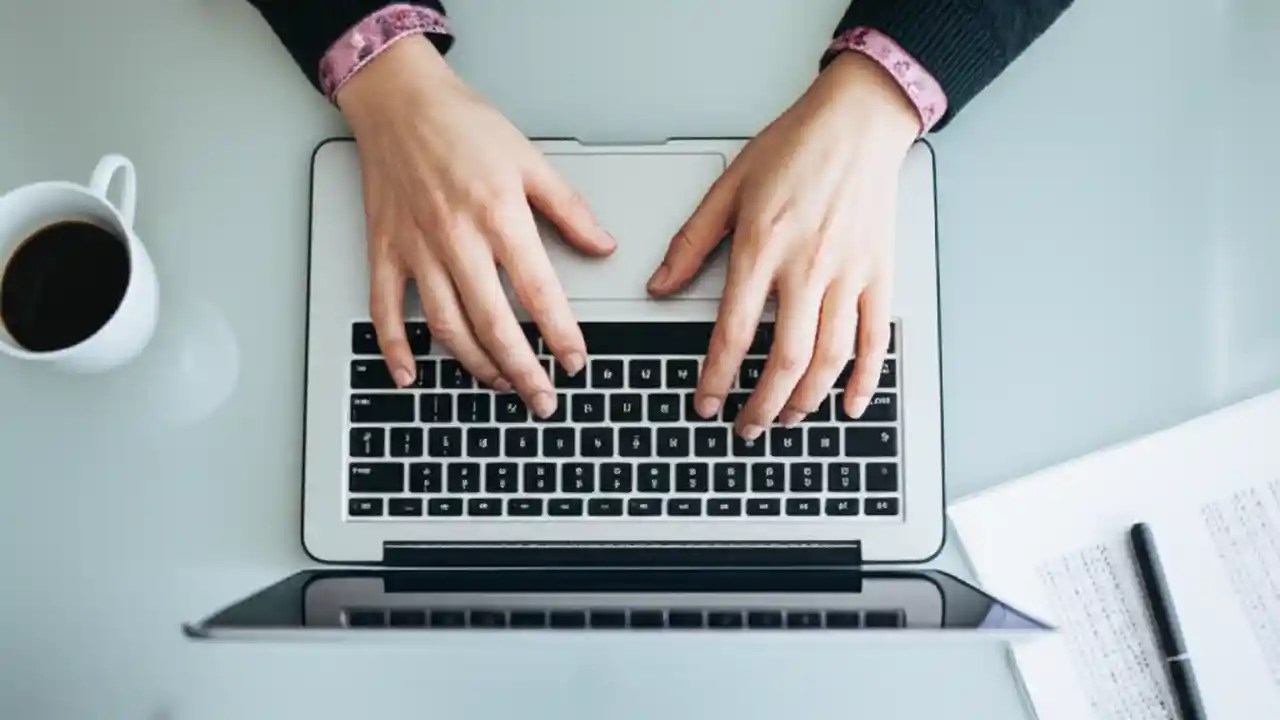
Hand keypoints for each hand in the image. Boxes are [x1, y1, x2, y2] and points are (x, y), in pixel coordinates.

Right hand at [338, 37, 613, 416]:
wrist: (398, 98)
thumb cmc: (462, 124)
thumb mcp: (529, 159)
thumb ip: (569, 209)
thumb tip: (603, 246)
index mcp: (498, 215)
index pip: (537, 290)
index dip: (560, 333)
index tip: (575, 362)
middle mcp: (456, 238)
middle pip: (492, 322)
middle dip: (522, 370)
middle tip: (542, 400)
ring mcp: (416, 247)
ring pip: (445, 324)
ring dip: (475, 364)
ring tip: (499, 383)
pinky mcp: (384, 249)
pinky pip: (385, 309)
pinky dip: (395, 347)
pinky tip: (411, 375)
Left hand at [647, 53, 919, 437]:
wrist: (857, 122)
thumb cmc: (795, 147)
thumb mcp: (728, 188)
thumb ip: (691, 242)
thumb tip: (659, 285)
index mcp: (762, 248)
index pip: (733, 333)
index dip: (717, 378)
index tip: (707, 403)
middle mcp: (807, 268)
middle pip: (785, 359)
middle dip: (763, 405)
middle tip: (747, 427)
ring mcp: (848, 275)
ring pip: (829, 358)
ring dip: (806, 400)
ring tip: (788, 419)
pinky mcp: (879, 275)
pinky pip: (873, 339)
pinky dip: (864, 379)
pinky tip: (849, 403)